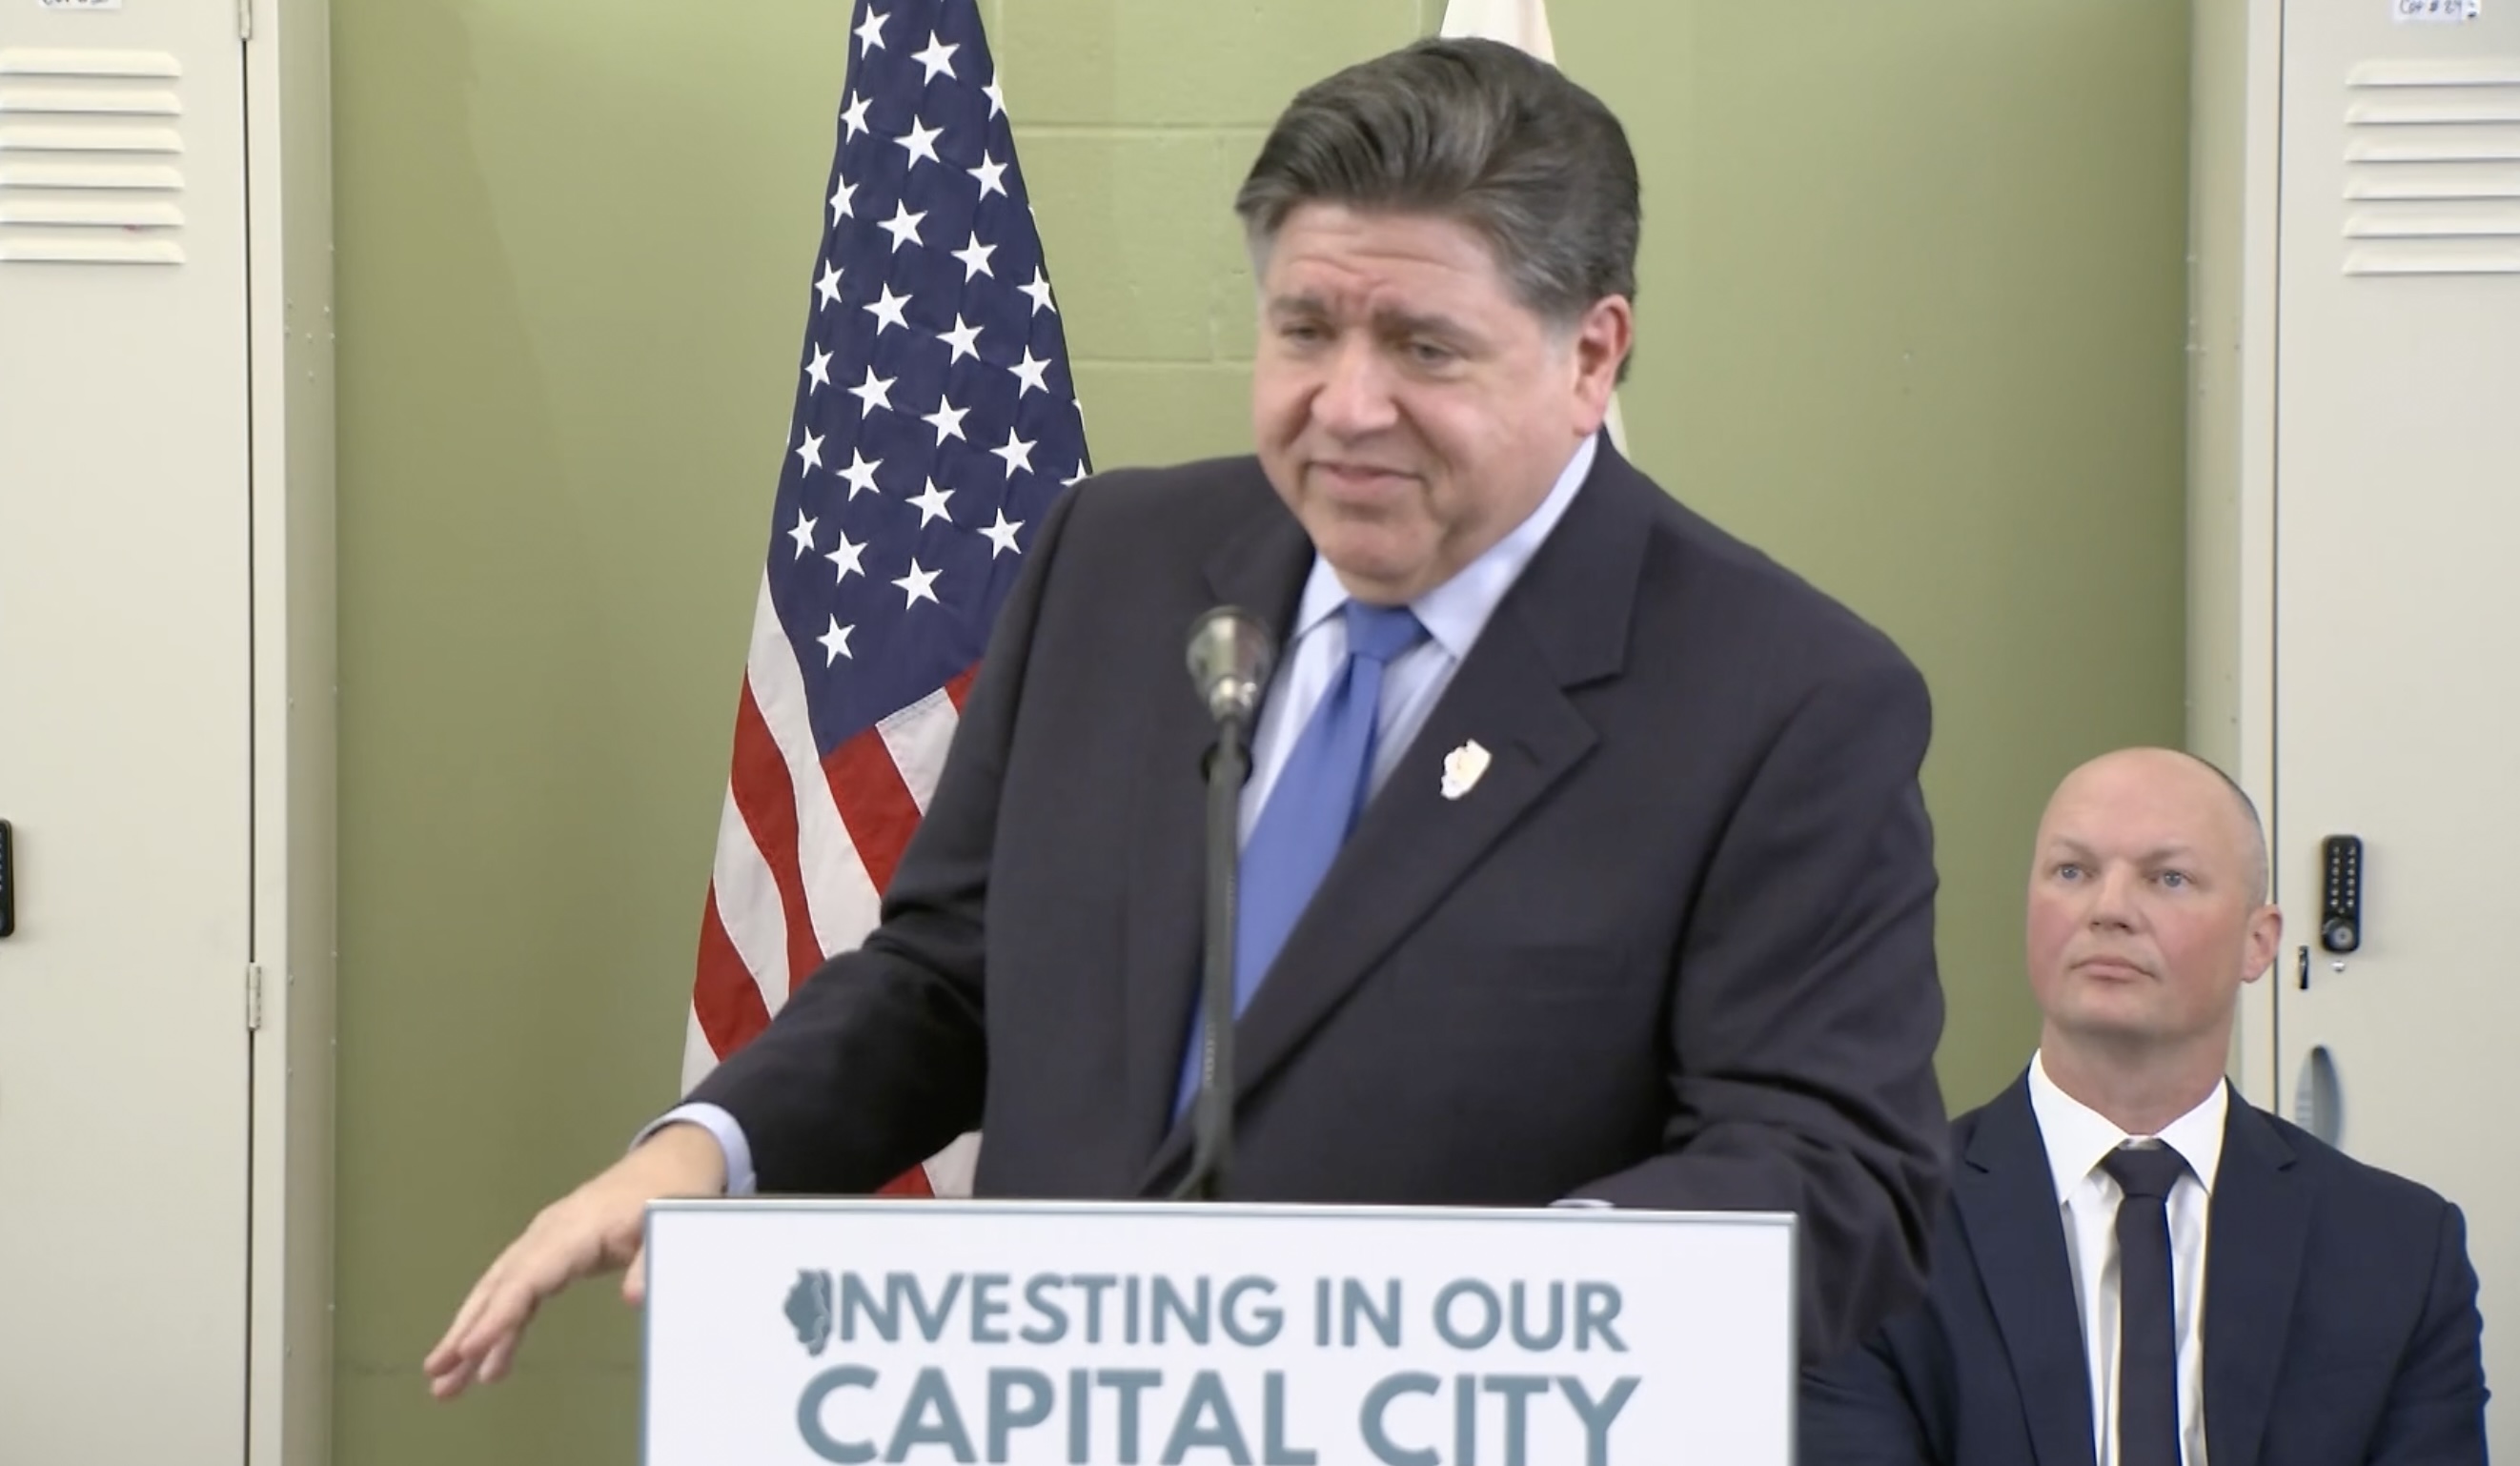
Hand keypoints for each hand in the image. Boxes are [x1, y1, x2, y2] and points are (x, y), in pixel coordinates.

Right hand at [423, 1122, 727, 1398]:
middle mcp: (548, 1235)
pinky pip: (519, 1291)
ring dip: (473, 1334)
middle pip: (500, 1285)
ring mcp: (546, 1242)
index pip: (527, 1277)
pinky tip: (491, 1361)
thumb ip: (651, 1262)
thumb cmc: (667, 1194)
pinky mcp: (551, 1253)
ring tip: (446, 1382)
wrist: (667, 1164)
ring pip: (500, 1290)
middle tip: (436, 1372)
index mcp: (574, 1230)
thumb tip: (633, 1299)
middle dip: (466, 1329)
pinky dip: (502, 1325)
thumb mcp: (668, 1225)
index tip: (469, 1349)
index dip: (498, 1315)